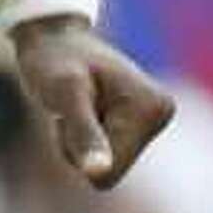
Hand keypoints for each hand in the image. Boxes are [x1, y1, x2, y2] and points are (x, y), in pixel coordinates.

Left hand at [12, 17, 174, 188]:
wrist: (51, 39)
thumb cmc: (53, 61)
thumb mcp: (65, 96)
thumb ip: (84, 134)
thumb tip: (100, 173)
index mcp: (154, 108)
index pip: (109, 172)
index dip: (77, 147)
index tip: (75, 107)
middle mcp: (161, 113)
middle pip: (108, 173)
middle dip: (79, 147)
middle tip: (71, 108)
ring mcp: (150, 120)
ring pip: (103, 169)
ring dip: (77, 143)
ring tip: (76, 105)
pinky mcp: (137, 124)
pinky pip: (103, 160)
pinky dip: (81, 139)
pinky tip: (82, 108)